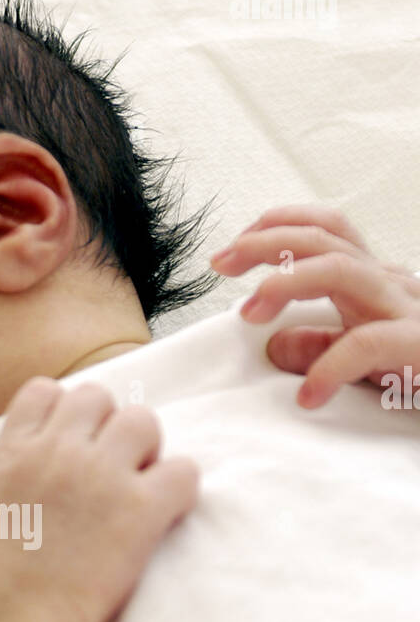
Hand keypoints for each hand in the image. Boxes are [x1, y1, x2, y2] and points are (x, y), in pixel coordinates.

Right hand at [0, 376, 197, 621]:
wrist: (24, 618)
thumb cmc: (8, 570)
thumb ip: (16, 459)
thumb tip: (42, 438)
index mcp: (16, 449)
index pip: (45, 390)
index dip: (65, 413)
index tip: (72, 444)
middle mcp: (59, 451)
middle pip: (98, 397)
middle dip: (107, 428)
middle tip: (109, 469)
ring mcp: (102, 476)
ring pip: (144, 420)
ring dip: (145, 451)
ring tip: (136, 488)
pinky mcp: (141, 508)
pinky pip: (184, 469)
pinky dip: (180, 488)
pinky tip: (164, 513)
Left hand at [210, 205, 419, 406]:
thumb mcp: (364, 358)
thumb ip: (321, 347)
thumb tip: (273, 346)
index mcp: (373, 283)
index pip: (326, 230)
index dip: (277, 227)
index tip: (231, 251)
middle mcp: (391, 285)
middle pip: (325, 239)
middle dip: (266, 243)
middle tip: (221, 264)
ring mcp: (408, 311)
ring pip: (343, 270)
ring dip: (287, 281)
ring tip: (248, 311)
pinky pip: (369, 343)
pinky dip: (331, 366)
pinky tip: (308, 394)